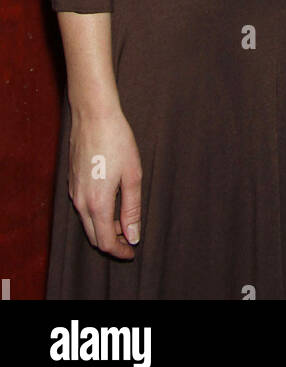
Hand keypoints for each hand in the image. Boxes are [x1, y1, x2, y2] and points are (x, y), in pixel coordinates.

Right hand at [67, 107, 142, 258]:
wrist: (93, 115)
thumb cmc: (117, 141)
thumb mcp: (132, 175)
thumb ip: (132, 209)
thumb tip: (133, 235)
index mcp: (97, 203)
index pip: (105, 242)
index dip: (120, 251)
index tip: (132, 251)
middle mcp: (81, 202)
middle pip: (93, 236)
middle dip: (111, 241)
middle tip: (130, 237)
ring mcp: (74, 191)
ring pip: (86, 222)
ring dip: (103, 227)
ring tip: (123, 218)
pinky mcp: (72, 181)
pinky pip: (82, 207)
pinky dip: (95, 213)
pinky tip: (111, 200)